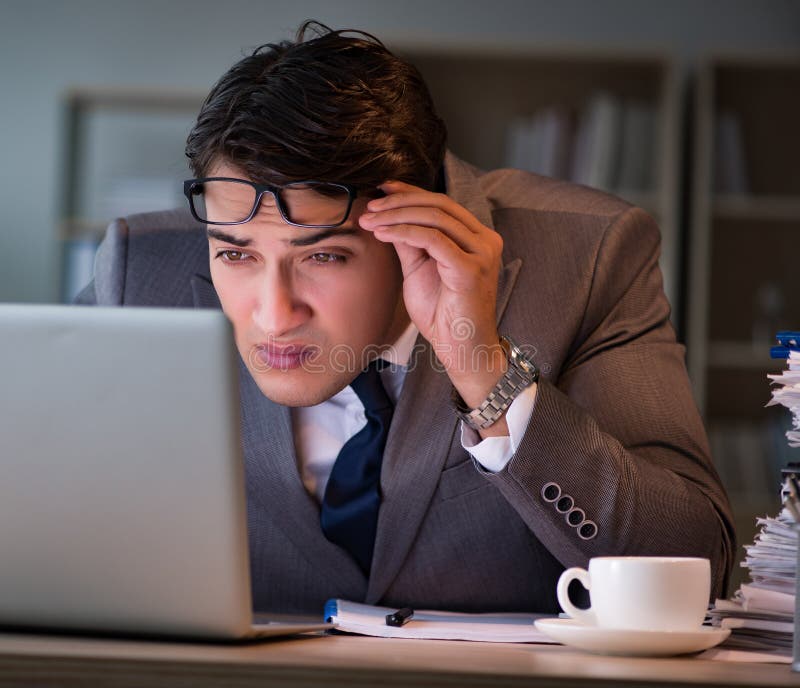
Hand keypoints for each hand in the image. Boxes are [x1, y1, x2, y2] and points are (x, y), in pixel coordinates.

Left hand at [359, 181, 508, 432]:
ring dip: (396, 216)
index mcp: (477, 237)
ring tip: (369, 220)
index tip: (381, 188)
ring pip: (434, 218)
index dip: (411, 192)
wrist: (461, 350)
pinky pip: (432, 239)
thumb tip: (387, 215)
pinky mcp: (471, 269)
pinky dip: (403, 232)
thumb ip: (409, 242)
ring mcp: (482, 253)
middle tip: (370, 205)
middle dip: (399, 201)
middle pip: (439, 205)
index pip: (442, 203)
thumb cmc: (443, 315)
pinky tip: (382, 234)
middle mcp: (486, 240)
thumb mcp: (420, 269)